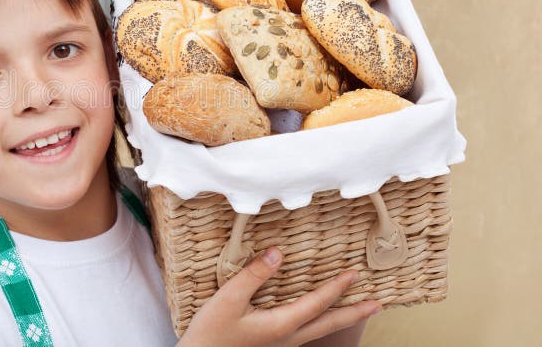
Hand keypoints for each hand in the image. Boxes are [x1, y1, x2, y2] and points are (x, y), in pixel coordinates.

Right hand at [177, 248, 381, 346]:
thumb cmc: (211, 332)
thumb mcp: (229, 298)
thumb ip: (255, 274)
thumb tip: (278, 252)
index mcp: (281, 324)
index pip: (318, 303)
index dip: (337, 287)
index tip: (355, 274)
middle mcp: (287, 338)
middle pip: (329, 324)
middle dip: (355, 313)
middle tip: (377, 305)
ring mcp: (281, 345)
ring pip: (320, 331)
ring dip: (341, 319)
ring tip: (357, 311)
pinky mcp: (272, 346)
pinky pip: (306, 334)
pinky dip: (321, 324)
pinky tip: (316, 319)